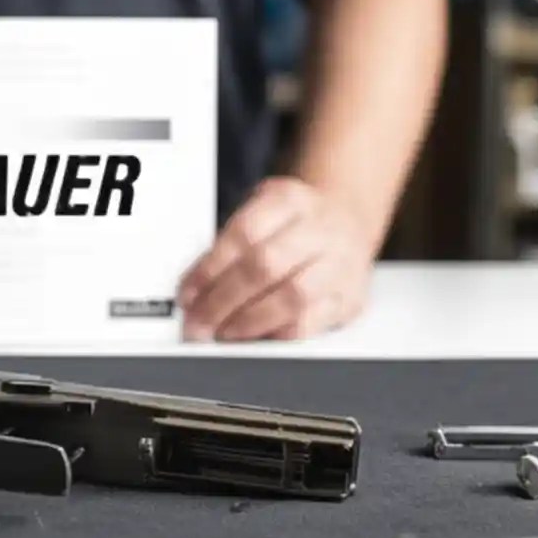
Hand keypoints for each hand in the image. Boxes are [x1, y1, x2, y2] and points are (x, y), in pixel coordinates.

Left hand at [177, 177, 377, 341]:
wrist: (348, 223)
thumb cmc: (292, 225)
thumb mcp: (259, 215)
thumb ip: (227, 247)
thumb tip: (193, 292)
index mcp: (289, 199)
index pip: (244, 233)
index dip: (209, 269)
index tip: (187, 295)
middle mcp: (320, 228)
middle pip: (265, 265)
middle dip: (223, 300)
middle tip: (197, 323)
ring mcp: (340, 263)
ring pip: (292, 296)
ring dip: (249, 320)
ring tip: (223, 333)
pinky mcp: (350, 298)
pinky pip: (312, 322)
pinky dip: (278, 333)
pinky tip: (256, 338)